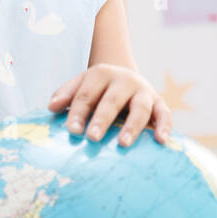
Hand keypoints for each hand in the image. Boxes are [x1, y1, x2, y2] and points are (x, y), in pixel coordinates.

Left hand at [47, 63, 171, 145]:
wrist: (126, 77)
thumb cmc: (98, 89)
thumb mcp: (81, 85)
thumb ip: (66, 94)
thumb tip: (52, 107)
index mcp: (101, 74)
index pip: (86, 95)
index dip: (78, 112)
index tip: (71, 131)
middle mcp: (124, 80)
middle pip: (111, 101)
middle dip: (101, 119)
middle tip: (92, 138)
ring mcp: (143, 90)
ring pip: (139, 107)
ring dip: (132, 126)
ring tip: (123, 144)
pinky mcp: (159, 101)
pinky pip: (164, 113)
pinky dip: (164, 126)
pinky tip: (160, 140)